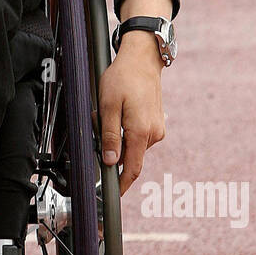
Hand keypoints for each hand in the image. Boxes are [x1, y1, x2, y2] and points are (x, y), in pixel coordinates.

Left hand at [98, 32, 165, 195]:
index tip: (113, 195)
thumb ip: (109, 136)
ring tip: (108, 112)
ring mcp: (157, 129)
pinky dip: (125, 130)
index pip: (131, 169)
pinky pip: (137, 136)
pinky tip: (119, 112)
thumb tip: (110, 161)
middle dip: (111, 149)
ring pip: (132, 145)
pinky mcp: (156, 124)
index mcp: (141, 132)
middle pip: (128, 156)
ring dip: (117, 137)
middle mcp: (153, 134)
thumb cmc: (123, 78)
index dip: (121, 185)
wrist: (142, 59)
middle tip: (98, 125)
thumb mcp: (108, 106)